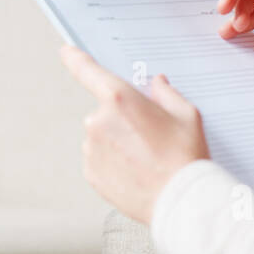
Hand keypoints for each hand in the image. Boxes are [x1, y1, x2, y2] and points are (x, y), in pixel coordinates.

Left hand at [60, 44, 209, 224]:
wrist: (180, 201)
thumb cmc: (185, 157)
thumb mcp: (186, 114)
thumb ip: (166, 93)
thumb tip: (156, 84)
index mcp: (120, 99)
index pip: (88, 71)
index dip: (75, 59)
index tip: (67, 52)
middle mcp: (98, 120)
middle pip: (105, 110)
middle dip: (123, 119)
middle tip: (148, 137)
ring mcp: (91, 148)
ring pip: (101, 136)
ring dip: (117, 142)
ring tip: (145, 159)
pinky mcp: (90, 172)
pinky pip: (98, 158)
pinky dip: (112, 162)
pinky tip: (135, 171)